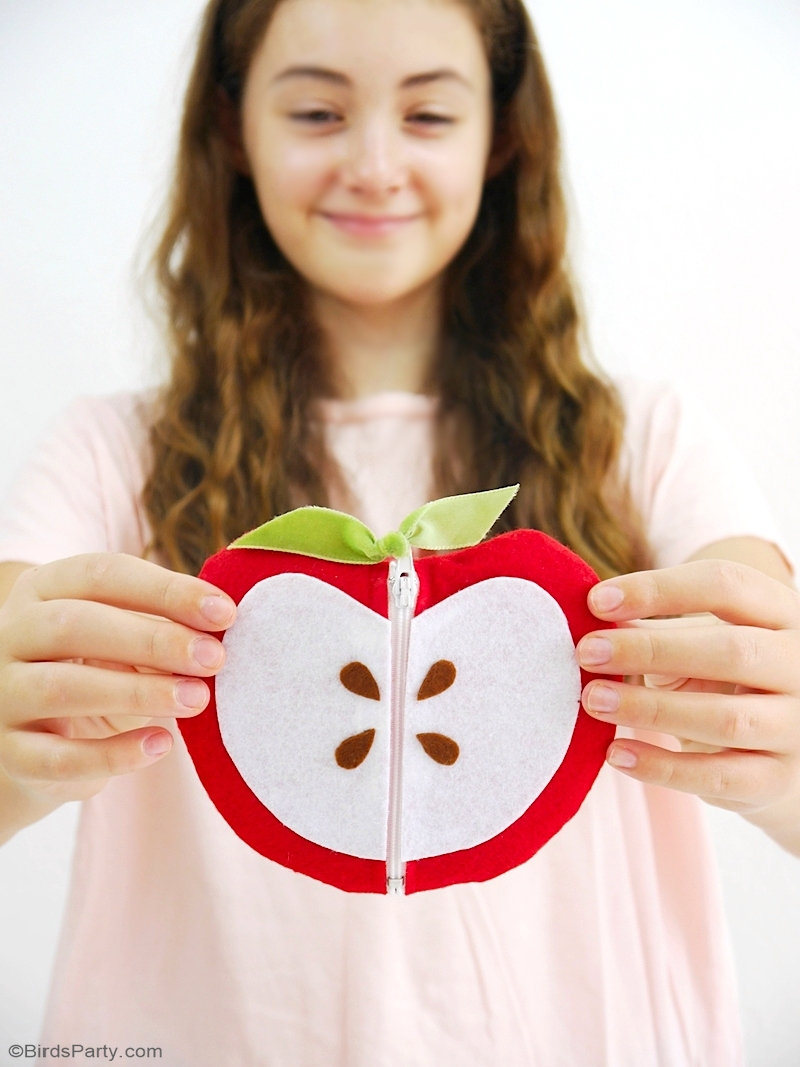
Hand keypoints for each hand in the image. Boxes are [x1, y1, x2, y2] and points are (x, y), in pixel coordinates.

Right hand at [0, 553, 235, 826]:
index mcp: (43, 589)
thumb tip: (221, 624)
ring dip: (137, 693)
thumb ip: (162, 624)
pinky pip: (57, 758)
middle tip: (213, 658)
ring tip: (197, 699)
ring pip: (61, 688)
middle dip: (153, 641)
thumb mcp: (123, 636)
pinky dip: (113, 753)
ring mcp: (2, 694)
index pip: (100, 574)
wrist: (39, 738)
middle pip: (74, 625)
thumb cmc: (97, 668)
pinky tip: (160, 745)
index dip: (166, 590)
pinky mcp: (9, 753)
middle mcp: (11, 634)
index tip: (224, 612)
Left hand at [577, 558, 799, 853]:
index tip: (597, 602)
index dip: (659, 589)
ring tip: (593, 700)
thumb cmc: (722, 674)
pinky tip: (615, 752)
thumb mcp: (699, 638)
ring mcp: (798, 726)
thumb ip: (653, 628)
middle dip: (651, 651)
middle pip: (732, 650)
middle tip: (587, 652)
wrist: (778, 744)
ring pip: (726, 719)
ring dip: (651, 710)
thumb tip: (591, 620)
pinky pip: (718, 777)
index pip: (726, 584)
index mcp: (782, 612)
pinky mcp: (777, 779)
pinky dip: (661, 767)